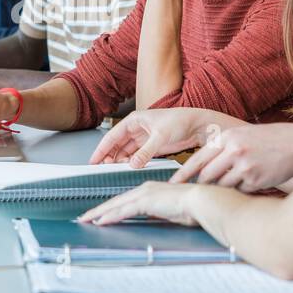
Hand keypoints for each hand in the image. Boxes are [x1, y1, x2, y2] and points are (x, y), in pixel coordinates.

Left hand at [78, 181, 203, 226]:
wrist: (201, 201)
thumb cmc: (193, 207)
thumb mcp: (172, 212)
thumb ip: (160, 214)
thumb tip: (154, 219)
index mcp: (151, 190)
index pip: (126, 200)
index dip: (112, 207)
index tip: (101, 213)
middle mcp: (145, 189)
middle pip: (116, 201)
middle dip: (99, 209)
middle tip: (86, 216)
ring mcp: (144, 194)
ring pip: (115, 205)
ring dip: (99, 213)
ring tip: (86, 220)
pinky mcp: (145, 201)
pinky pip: (123, 210)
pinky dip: (110, 216)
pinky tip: (100, 221)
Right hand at [89, 108, 241, 166]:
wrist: (199, 125)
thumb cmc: (181, 121)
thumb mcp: (161, 137)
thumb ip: (145, 152)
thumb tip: (132, 164)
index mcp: (134, 120)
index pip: (112, 136)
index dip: (101, 149)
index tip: (93, 160)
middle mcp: (136, 128)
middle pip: (116, 144)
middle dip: (108, 157)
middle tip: (101, 170)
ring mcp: (143, 138)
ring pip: (124, 151)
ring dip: (118, 160)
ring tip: (113, 171)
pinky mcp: (151, 146)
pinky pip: (135, 155)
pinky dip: (130, 162)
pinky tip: (127, 169)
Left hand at [171, 122, 292, 191]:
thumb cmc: (267, 140)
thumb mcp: (241, 136)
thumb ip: (221, 149)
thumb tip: (201, 170)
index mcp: (226, 138)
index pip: (197, 159)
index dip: (183, 174)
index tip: (172, 184)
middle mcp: (233, 151)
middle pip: (206, 176)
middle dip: (202, 185)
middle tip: (200, 190)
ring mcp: (244, 166)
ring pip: (222, 186)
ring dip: (223, 188)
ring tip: (233, 183)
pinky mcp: (255, 180)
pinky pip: (239, 191)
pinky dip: (241, 190)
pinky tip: (251, 182)